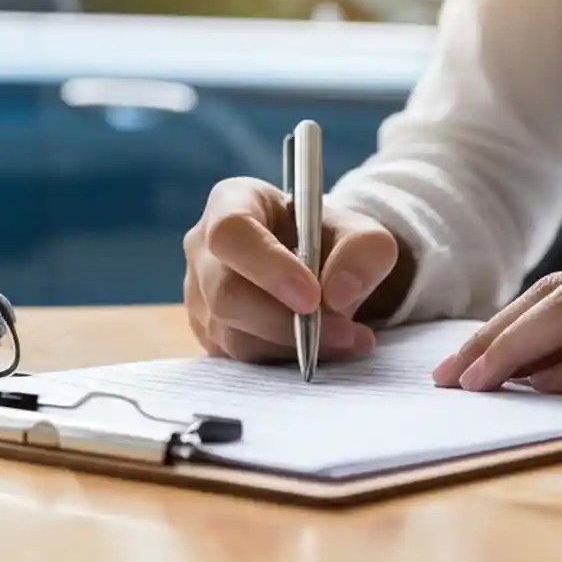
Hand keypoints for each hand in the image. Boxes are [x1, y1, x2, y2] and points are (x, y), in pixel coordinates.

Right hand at [183, 177, 409, 362]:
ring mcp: (199, 296)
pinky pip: (241, 359)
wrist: (314, 265)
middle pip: (227, 294)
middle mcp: (204, 248)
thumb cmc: (327, 238)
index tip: (313, 297)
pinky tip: (325, 349)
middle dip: (285, 321)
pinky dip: (287, 359)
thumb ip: (362, 251)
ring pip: (235, 335)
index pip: (231, 232)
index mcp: (232, 202)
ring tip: (349, 339)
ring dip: (295, 346)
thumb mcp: (360, 231)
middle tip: (345, 331)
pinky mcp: (209, 335)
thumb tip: (339, 294)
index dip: (268, 266)